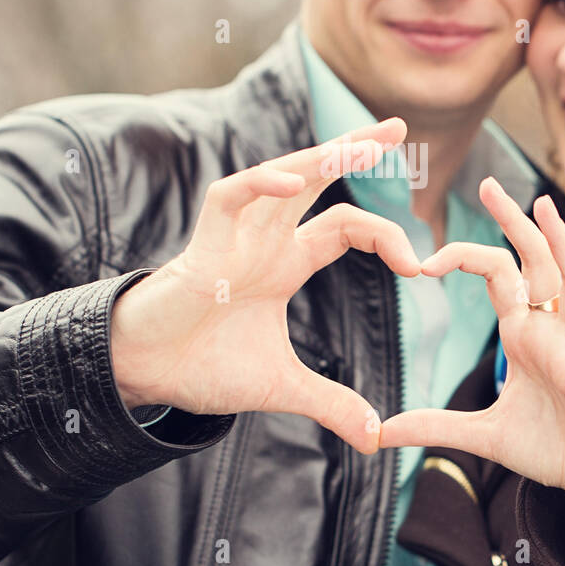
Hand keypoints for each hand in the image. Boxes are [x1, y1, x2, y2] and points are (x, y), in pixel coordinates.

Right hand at [110, 117, 420, 454]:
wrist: (146, 376)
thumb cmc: (202, 368)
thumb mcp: (282, 387)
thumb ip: (331, 404)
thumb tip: (377, 439)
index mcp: (285, 263)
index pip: (345, 225)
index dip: (386, 236)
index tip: (418, 268)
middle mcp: (265, 238)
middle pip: (317, 177)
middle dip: (354, 149)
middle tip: (397, 126)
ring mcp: (235, 234)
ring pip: (282, 175)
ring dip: (321, 156)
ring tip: (363, 142)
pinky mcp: (203, 240)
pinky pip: (233, 193)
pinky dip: (261, 182)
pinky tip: (295, 179)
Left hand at [378, 178, 564, 525]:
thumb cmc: (546, 445)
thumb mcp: (481, 435)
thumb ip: (434, 427)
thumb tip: (380, 432)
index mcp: (524, 333)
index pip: (497, 274)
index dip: (464, 259)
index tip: (424, 263)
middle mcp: (553, 329)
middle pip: (536, 262)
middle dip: (516, 223)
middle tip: (489, 183)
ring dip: (563, 245)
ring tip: (544, 207)